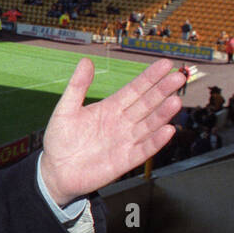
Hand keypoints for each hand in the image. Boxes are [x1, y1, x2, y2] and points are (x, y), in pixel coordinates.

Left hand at [39, 57, 180, 205]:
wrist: (55, 171)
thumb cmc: (60, 140)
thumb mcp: (65, 110)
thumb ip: (77, 86)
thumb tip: (86, 61)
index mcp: (111, 107)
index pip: (135, 89)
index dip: (150, 77)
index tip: (165, 63)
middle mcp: (123, 122)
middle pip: (147, 104)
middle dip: (162, 90)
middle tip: (178, 76)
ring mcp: (126, 141)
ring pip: (149, 125)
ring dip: (162, 114)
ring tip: (175, 101)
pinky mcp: (125, 160)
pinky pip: (144, 150)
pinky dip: (155, 141)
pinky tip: (168, 130)